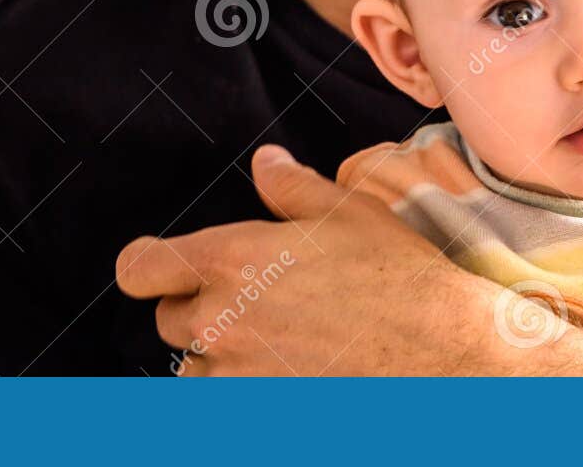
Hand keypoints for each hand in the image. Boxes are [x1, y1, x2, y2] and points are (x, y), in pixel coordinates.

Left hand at [115, 143, 506, 375]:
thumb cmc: (397, 278)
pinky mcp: (257, 419)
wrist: (442, 354)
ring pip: (197, 371)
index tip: (163, 268)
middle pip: (170, 320)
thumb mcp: (347, 212)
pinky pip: (225, 406)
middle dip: (202, 309)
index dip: (149, 265)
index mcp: (232, 261)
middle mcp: (222, 323)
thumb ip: (291, 187)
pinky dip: (247, 393)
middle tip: (258, 303)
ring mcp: (236, 381)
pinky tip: (290, 377)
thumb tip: (265, 163)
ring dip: (222, 359)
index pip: (139, 269)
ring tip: (278, 347)